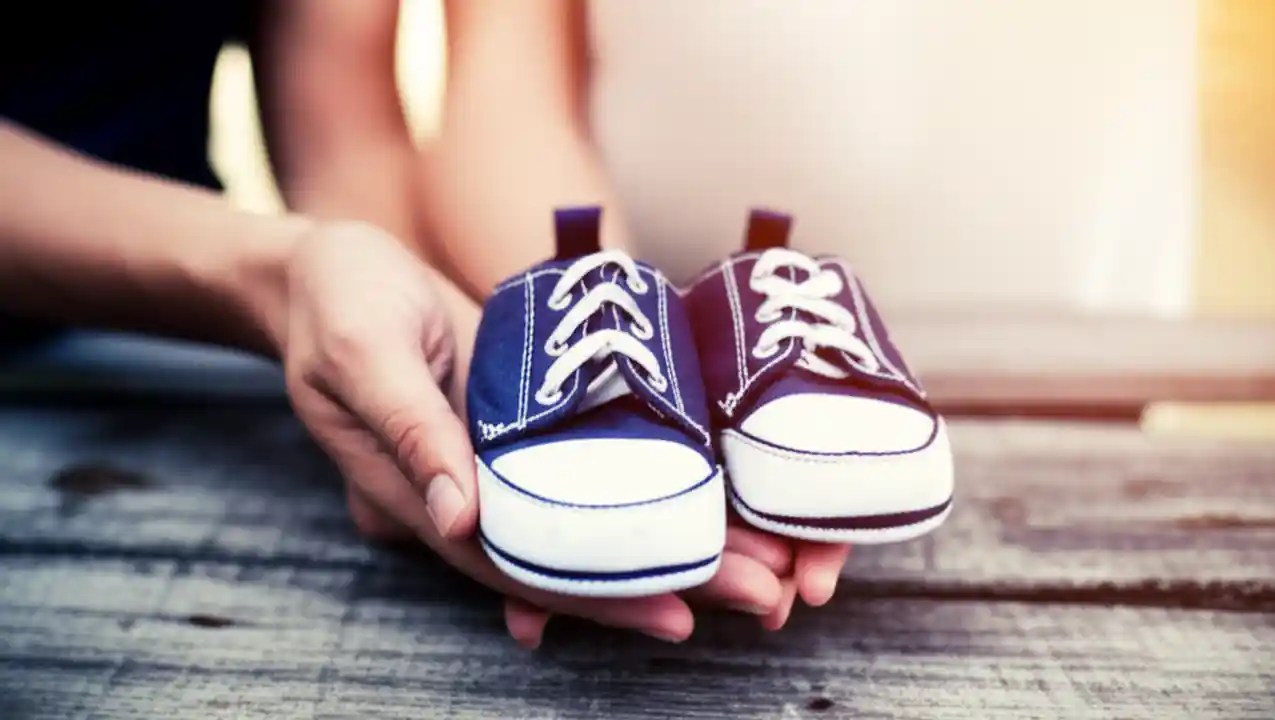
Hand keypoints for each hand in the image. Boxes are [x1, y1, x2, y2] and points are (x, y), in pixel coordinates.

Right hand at [272, 221, 790, 643]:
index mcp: (428, 494)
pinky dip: (645, 481)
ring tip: (763, 559)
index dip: (593, 597)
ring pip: (594, 514)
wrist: (334, 268)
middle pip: (573, 555)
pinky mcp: (527, 417)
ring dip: (672, 537)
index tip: (676, 617)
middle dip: (665, 580)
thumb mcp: (363, 355)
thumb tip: (459, 517)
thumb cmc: (338, 303)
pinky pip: (592, 461)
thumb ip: (410, 430)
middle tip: (763, 597)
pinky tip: (707, 496)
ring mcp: (505, 456)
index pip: (518, 566)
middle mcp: (474, 490)